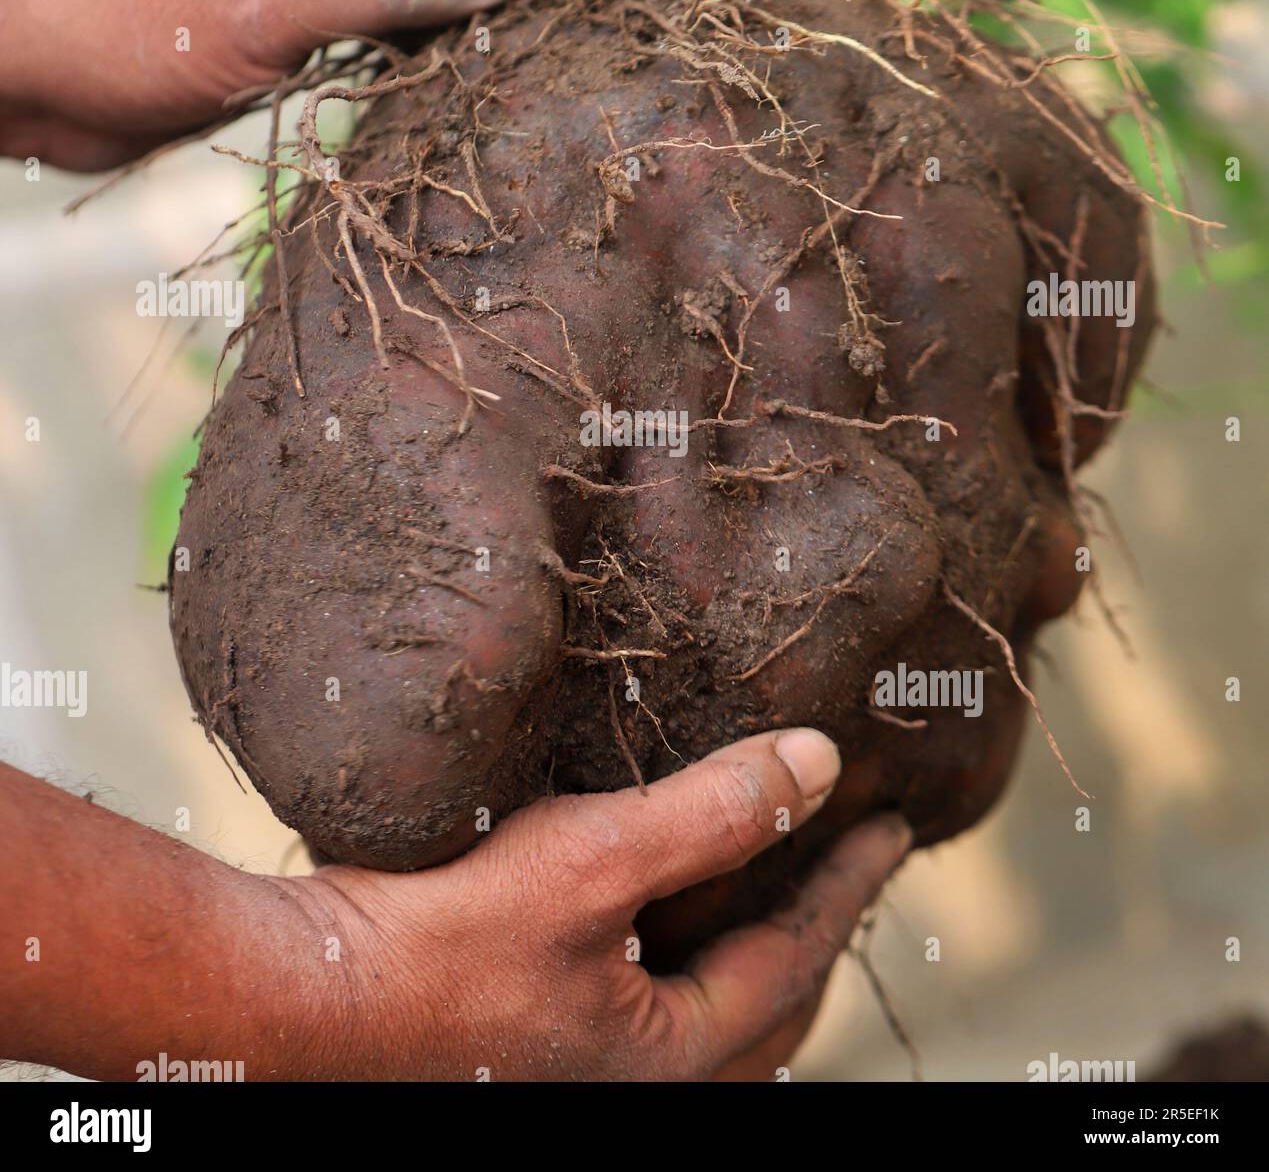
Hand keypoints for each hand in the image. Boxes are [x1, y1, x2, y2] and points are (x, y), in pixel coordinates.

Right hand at [281, 729, 910, 1079]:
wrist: (301, 1001)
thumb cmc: (444, 943)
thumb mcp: (595, 864)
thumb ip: (714, 814)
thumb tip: (819, 767)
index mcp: (671, 1062)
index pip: (796, 960)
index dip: (847, 883)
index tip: (891, 827)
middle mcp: (636, 1082)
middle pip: (762, 1009)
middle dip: (811, 933)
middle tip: (845, 868)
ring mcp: (584, 1067)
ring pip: (702, 1015)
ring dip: (744, 948)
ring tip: (767, 885)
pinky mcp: (536, 1036)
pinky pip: (642, 1000)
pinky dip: (676, 950)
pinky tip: (657, 906)